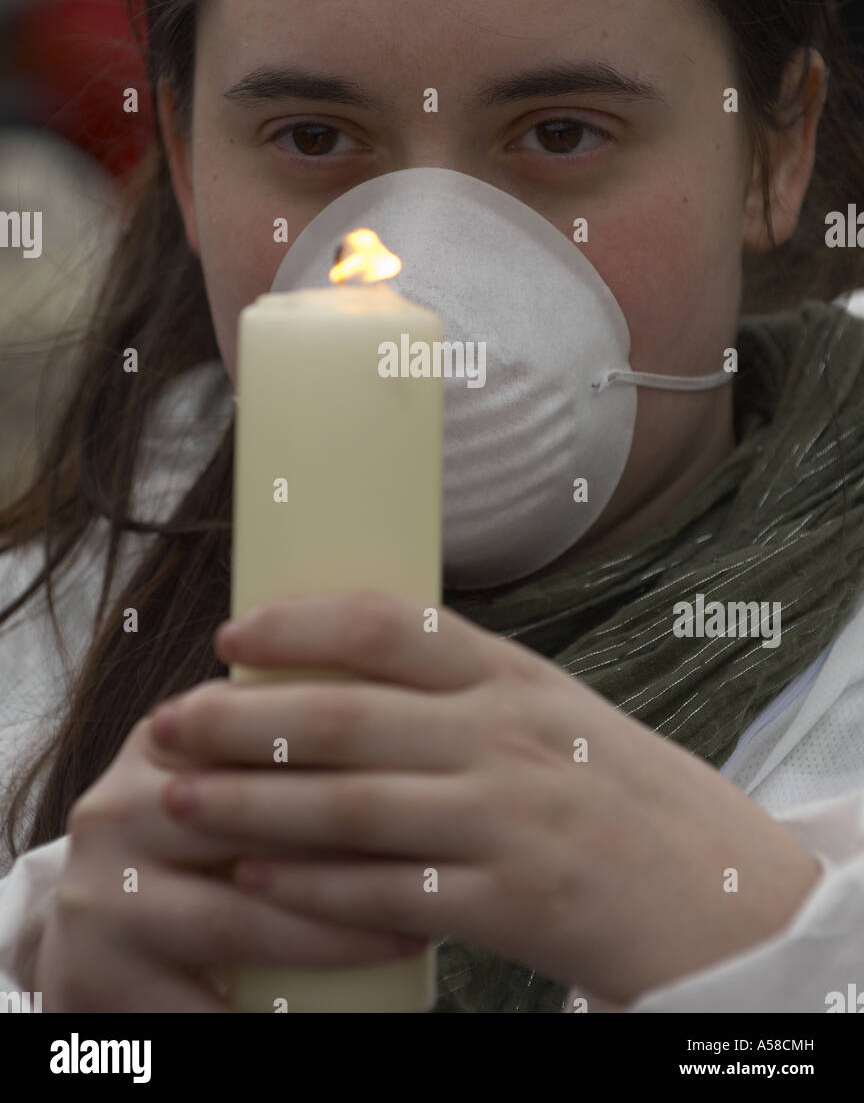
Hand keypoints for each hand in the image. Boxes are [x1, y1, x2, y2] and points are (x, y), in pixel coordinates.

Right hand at [33, 704, 428, 1011]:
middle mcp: (121, 805)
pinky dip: (272, 1017)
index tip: (431, 773)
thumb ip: (286, 730)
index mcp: (163, 738)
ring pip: (240, 917)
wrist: (98, 934)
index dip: (349, 751)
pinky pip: (202, 1007)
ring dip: (335, 935)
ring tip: (414, 938)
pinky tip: (340, 1013)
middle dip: (355, 846)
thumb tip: (423, 703)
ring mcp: (104, 892)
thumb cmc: (196, 845)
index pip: (260, 730)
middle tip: (442, 860)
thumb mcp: (218, 772)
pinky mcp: (100, 972)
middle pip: (253, 820)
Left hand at [151, 590, 821, 1004]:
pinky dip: (310, 890)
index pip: (386, 625)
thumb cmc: (611, 787)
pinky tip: (252, 881)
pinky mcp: (509, 904)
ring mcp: (506, 819)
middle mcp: (503, 736)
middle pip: (344, 718)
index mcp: (512, 675)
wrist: (710, 889)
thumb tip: (341, 664)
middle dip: (239, 719)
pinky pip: (386, 896)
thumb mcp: (548, 707)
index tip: (231, 635)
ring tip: (179, 799)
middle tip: (166, 723)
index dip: (296, 624)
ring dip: (250, 804)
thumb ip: (459, 686)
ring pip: (349, 808)